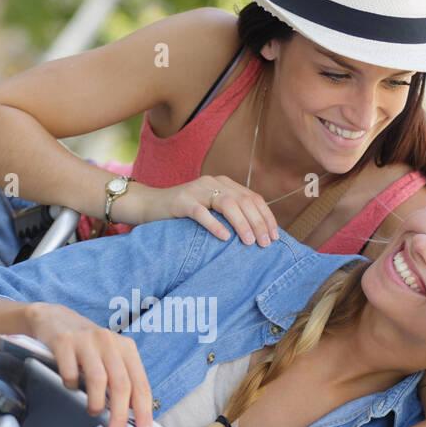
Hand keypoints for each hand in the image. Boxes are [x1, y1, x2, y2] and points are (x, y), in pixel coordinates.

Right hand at [26, 302, 152, 426]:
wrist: (53, 319)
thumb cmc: (85, 345)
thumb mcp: (109, 357)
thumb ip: (121, 380)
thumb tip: (131, 415)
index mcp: (125, 348)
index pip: (141, 384)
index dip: (144, 411)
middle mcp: (108, 341)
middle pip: (122, 384)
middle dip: (120, 415)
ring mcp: (86, 340)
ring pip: (98, 379)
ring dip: (96, 403)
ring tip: (93, 411)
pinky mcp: (63, 342)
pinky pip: (70, 373)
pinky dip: (71, 385)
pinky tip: (71, 386)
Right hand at [132, 177, 279, 246]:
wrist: (150, 205)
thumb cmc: (184, 214)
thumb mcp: (211, 210)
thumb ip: (231, 215)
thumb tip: (258, 235)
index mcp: (225, 183)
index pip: (253, 198)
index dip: (266, 217)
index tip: (275, 237)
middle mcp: (214, 182)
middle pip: (244, 201)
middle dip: (258, 223)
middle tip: (265, 244)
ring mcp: (197, 190)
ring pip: (227, 204)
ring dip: (242, 224)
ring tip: (249, 242)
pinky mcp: (181, 201)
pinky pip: (201, 212)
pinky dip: (214, 225)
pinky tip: (224, 238)